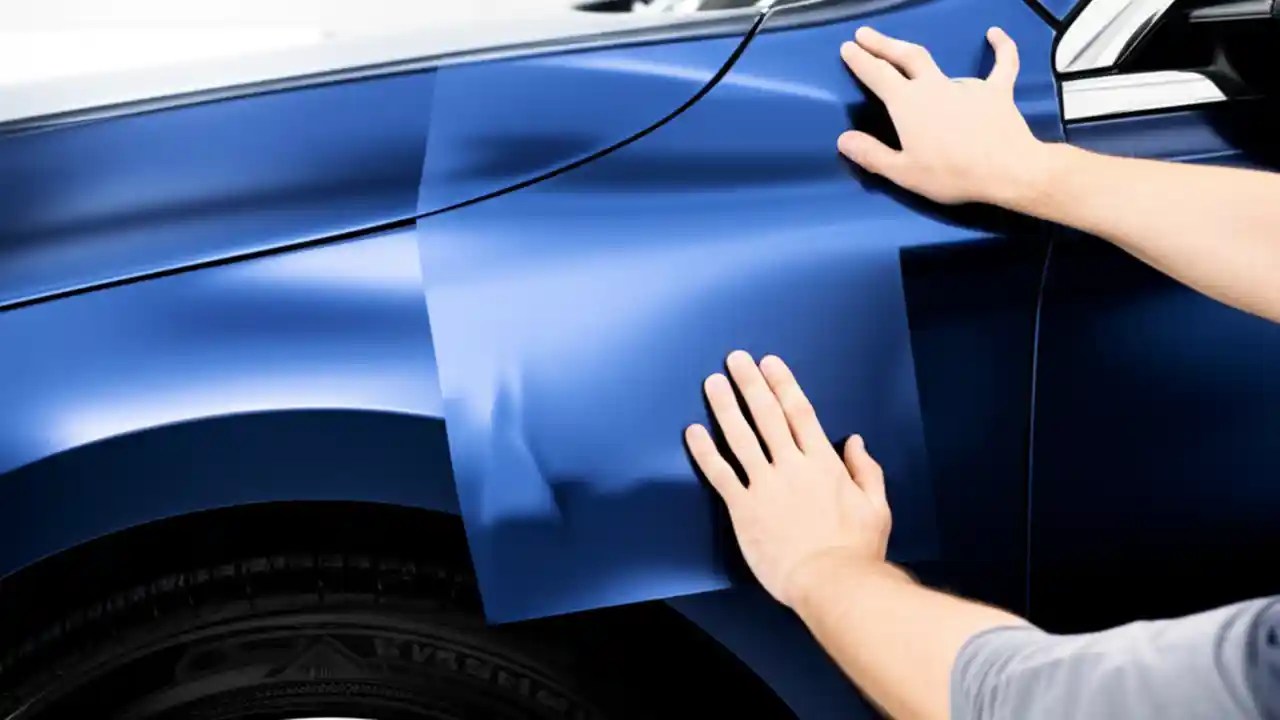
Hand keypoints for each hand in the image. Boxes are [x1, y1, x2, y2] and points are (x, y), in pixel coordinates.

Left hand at [685, 351, 891, 608]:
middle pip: (767, 415)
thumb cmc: (857, 549)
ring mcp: (765, 486)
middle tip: (735, 359)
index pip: (799, 412)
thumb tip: (855, 440)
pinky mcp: (744, 508)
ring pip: (741, 437)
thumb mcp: (877, 506)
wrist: (831, 582)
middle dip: (750, 383)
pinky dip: (705, 451)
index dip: (782, 384)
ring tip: (713, 382)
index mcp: (824, 463)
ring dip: (725, 407)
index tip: (769, 363)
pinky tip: (693, 431)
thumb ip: (866, 470)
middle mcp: (792, 466)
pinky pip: (720, 473)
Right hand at [838, 26, 1048, 206]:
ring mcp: (967, 85)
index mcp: (908, 103)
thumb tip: (843, 139)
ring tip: (917, 78)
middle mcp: (934, 85)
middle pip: (905, 56)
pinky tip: (995, 33)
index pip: (877, 74)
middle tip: (866, 34)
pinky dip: (1001, 47)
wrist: (1007, 170)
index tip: (847, 47)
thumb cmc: (951, 174)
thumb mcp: (904, 173)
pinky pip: (1001, 64)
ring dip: (925, 69)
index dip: (860, 59)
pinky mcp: (997, 90)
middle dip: (883, 43)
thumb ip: (872, 155)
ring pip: (941, 69)